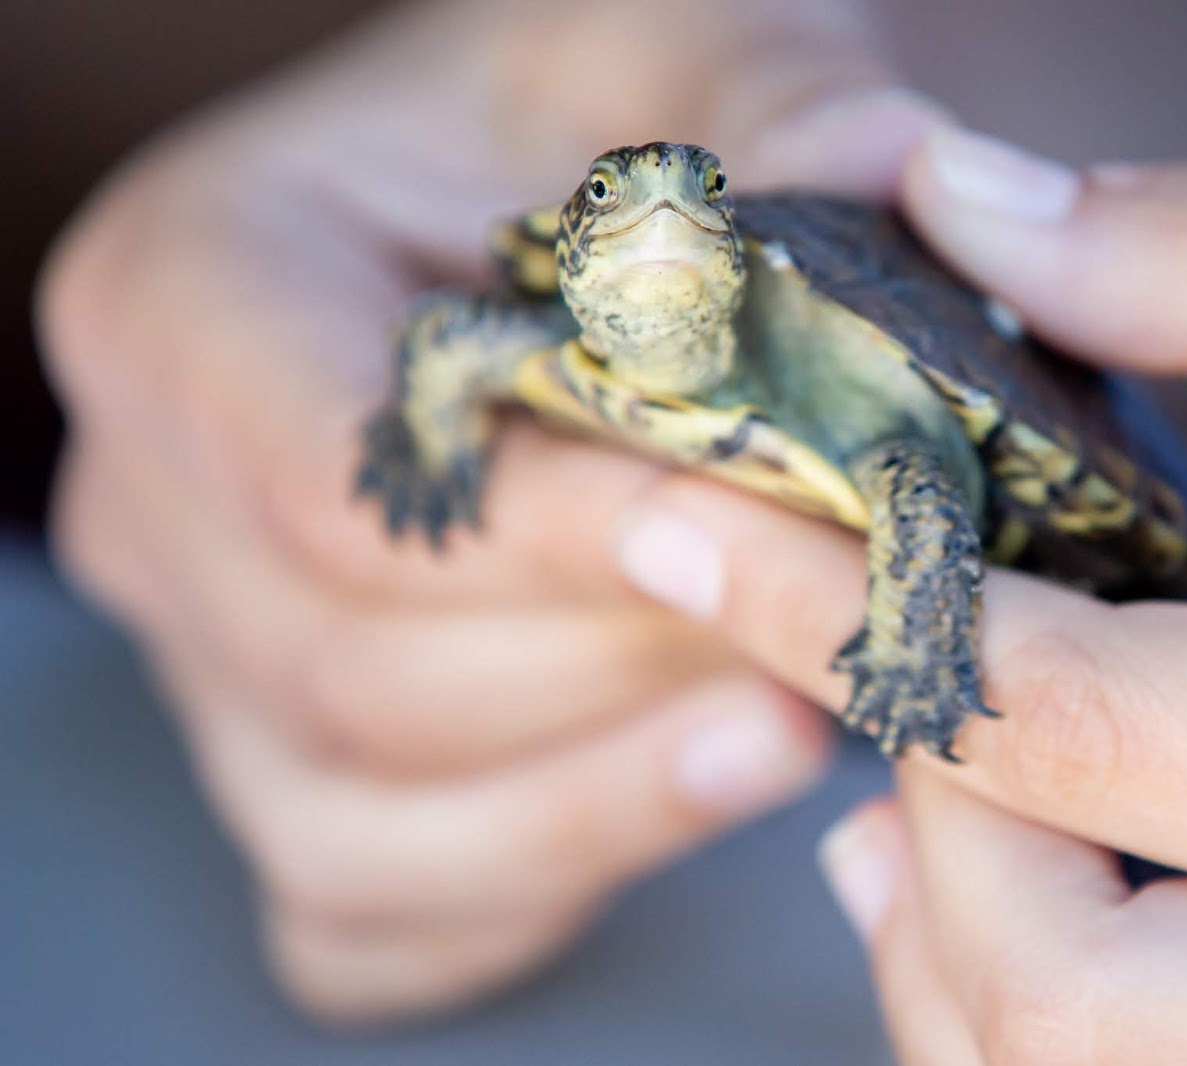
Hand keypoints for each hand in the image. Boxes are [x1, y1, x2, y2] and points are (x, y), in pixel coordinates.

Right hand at [40, 0, 943, 1024]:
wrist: (555, 237)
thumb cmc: (594, 142)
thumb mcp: (690, 62)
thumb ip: (781, 113)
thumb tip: (898, 181)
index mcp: (191, 302)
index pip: (330, 479)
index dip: (554, 530)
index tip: (758, 520)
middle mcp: (165, 503)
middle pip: (360, 673)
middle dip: (619, 667)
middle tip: (821, 614)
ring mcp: (217, 665)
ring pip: (367, 819)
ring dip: (611, 793)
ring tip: (801, 708)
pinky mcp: (305, 780)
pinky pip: (379, 909)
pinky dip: (547, 872)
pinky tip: (707, 779)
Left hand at [610, 125, 1186, 1060]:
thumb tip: (975, 206)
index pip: (1071, 726)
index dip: (849, 606)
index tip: (701, 521)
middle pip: (1054, 1003)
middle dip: (923, 821)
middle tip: (898, 662)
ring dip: (947, 943)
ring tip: (919, 780)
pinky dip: (1022, 1021)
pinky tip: (1006, 902)